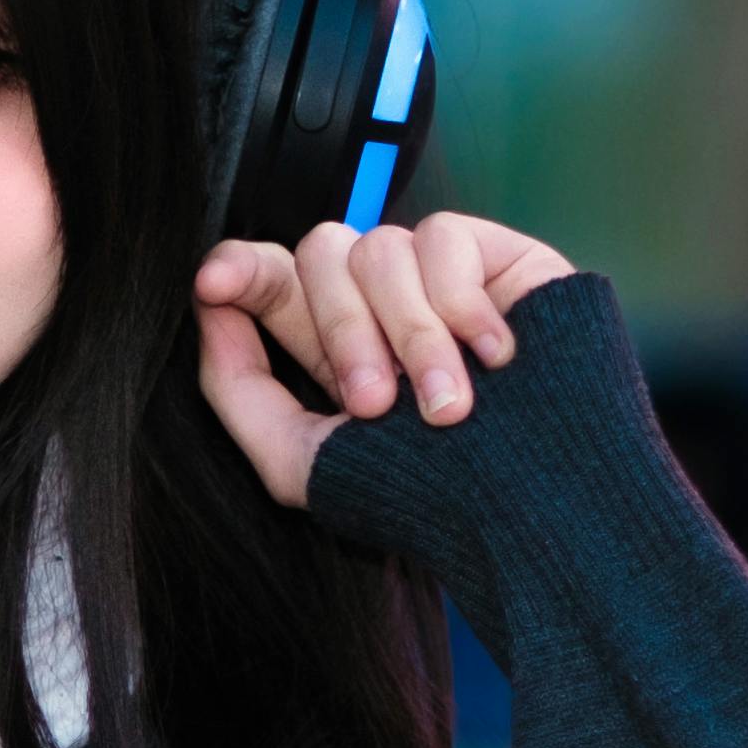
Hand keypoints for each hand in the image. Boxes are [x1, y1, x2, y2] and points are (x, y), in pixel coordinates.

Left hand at [192, 213, 574, 507]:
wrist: (537, 509)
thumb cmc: (425, 502)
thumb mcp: (303, 463)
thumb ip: (238, 389)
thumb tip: (210, 306)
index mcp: (334, 345)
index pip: (273, 276)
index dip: (241, 267)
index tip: (215, 283)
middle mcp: (383, 304)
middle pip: (322, 253)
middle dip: (342, 331)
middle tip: (377, 406)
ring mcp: (443, 279)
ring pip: (383, 247)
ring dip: (410, 335)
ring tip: (449, 407)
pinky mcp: (502, 259)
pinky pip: (446, 238)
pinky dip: (461, 304)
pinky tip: (495, 357)